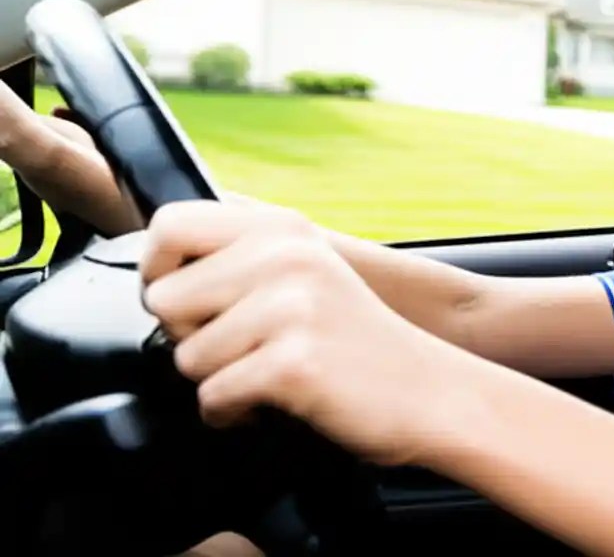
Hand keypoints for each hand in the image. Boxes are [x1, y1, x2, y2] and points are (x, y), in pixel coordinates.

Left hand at [139, 199, 444, 466]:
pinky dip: (235, 414)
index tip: (187, 302)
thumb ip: (244, 257)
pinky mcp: (291, 363)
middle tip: (246, 348)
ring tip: (273, 374)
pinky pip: (214, 398)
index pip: (169, 225)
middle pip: (164, 300)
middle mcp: (286, 257)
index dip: (159, 269)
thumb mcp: (308, 272)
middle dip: (190, 337)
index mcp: (284, 228)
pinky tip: (278, 403)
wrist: (431, 392)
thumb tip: (155, 268)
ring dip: (220, 380)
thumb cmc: (360, 343)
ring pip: (186, 357)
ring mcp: (290, 309)